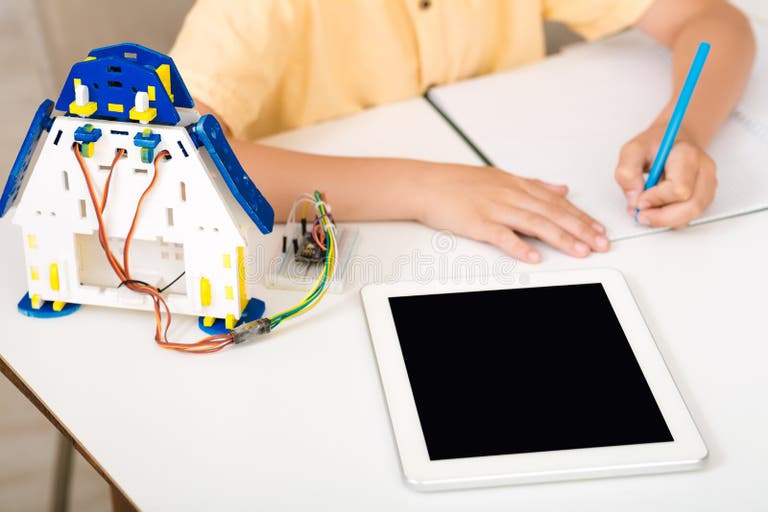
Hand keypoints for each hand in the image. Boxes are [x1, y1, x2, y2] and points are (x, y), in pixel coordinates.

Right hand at [413, 164, 609, 262]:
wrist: (426, 184)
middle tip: (601, 244)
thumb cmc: (459, 183)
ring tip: (580, 251)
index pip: (557, 203)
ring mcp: (495, 209)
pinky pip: (503, 236)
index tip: (600, 230)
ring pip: (535, 224)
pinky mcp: (478, 223)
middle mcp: (510, 195)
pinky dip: (520, 247)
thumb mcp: (501, 177)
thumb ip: (534, 185)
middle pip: (552, 213)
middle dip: (580, 230)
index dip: (581, 217)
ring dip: (561, 238)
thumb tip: (561, 189)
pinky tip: (534, 257)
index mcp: (518, 185)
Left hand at [615, 124, 716, 227]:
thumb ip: (627, 172)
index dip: (657, 199)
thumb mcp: (632, 150)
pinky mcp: (706, 195)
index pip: (679, 189)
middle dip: (662, 217)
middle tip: (641, 215)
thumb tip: (634, 200)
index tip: (639, 201)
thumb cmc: (655, 144)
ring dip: (666, 219)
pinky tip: (659, 208)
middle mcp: (703, 169)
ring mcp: (708, 183)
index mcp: (687, 154)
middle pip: (691, 207)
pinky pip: (690, 215)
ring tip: (648, 211)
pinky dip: (672, 218)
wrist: (674, 140)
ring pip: (692, 214)